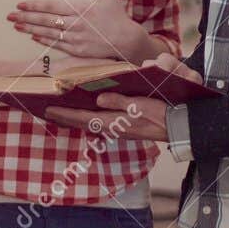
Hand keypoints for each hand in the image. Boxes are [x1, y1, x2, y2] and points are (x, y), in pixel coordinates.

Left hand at [9, 0, 156, 61]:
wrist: (127, 40)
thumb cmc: (117, 15)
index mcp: (81, 8)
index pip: (52, 6)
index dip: (35, 5)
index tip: (21, 4)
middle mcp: (76, 24)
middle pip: (46, 21)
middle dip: (26, 18)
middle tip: (11, 16)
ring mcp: (76, 38)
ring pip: (48, 34)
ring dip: (31, 30)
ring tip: (17, 26)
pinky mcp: (78, 50)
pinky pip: (57, 45)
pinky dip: (44, 41)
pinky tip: (34, 37)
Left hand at [42, 53, 201, 140]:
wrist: (180, 126)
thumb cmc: (162, 114)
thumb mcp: (141, 106)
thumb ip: (120, 102)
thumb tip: (100, 98)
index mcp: (115, 122)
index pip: (84, 118)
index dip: (65, 114)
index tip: (48, 110)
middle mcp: (114, 128)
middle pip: (84, 123)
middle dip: (66, 118)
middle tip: (48, 112)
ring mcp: (119, 129)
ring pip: (91, 124)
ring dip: (76, 119)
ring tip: (62, 115)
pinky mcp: (126, 128)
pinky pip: (101, 123)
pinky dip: (89, 119)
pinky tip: (86, 116)